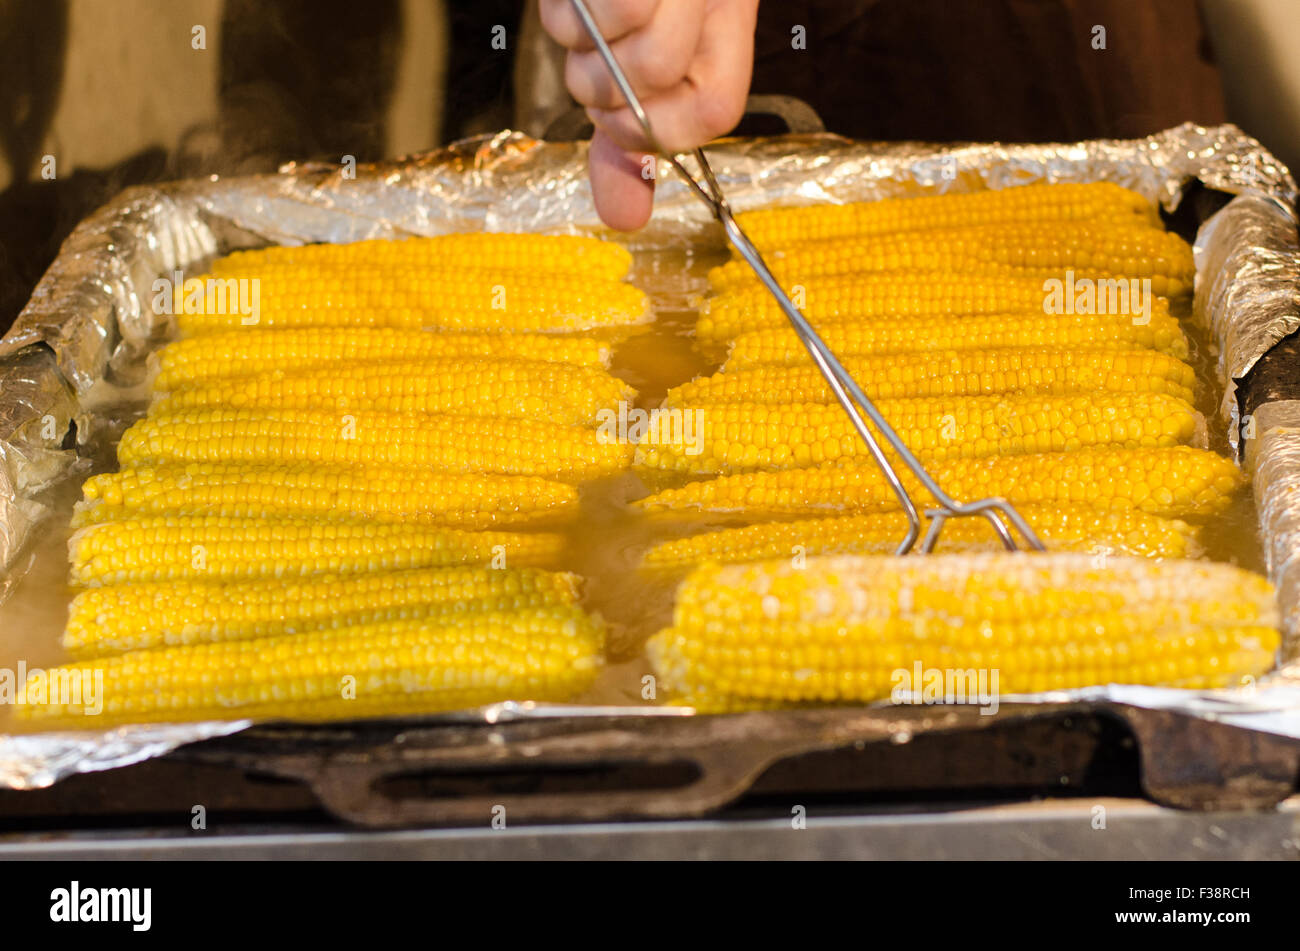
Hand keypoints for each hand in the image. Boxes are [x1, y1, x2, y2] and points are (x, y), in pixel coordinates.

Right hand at [540, 0, 758, 229]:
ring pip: (626, 47)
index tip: (621, 118)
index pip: (715, 113)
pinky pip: (596, 15)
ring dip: (584, 42)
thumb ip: (628, 147)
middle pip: (657, 84)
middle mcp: (711, 1)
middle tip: (599, 52)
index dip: (656, 130)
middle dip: (606, 85)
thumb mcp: (637, 74)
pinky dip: (566, 9)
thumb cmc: (624, 3)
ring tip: (589, 10)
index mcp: (727, 30)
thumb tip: (624, 220)